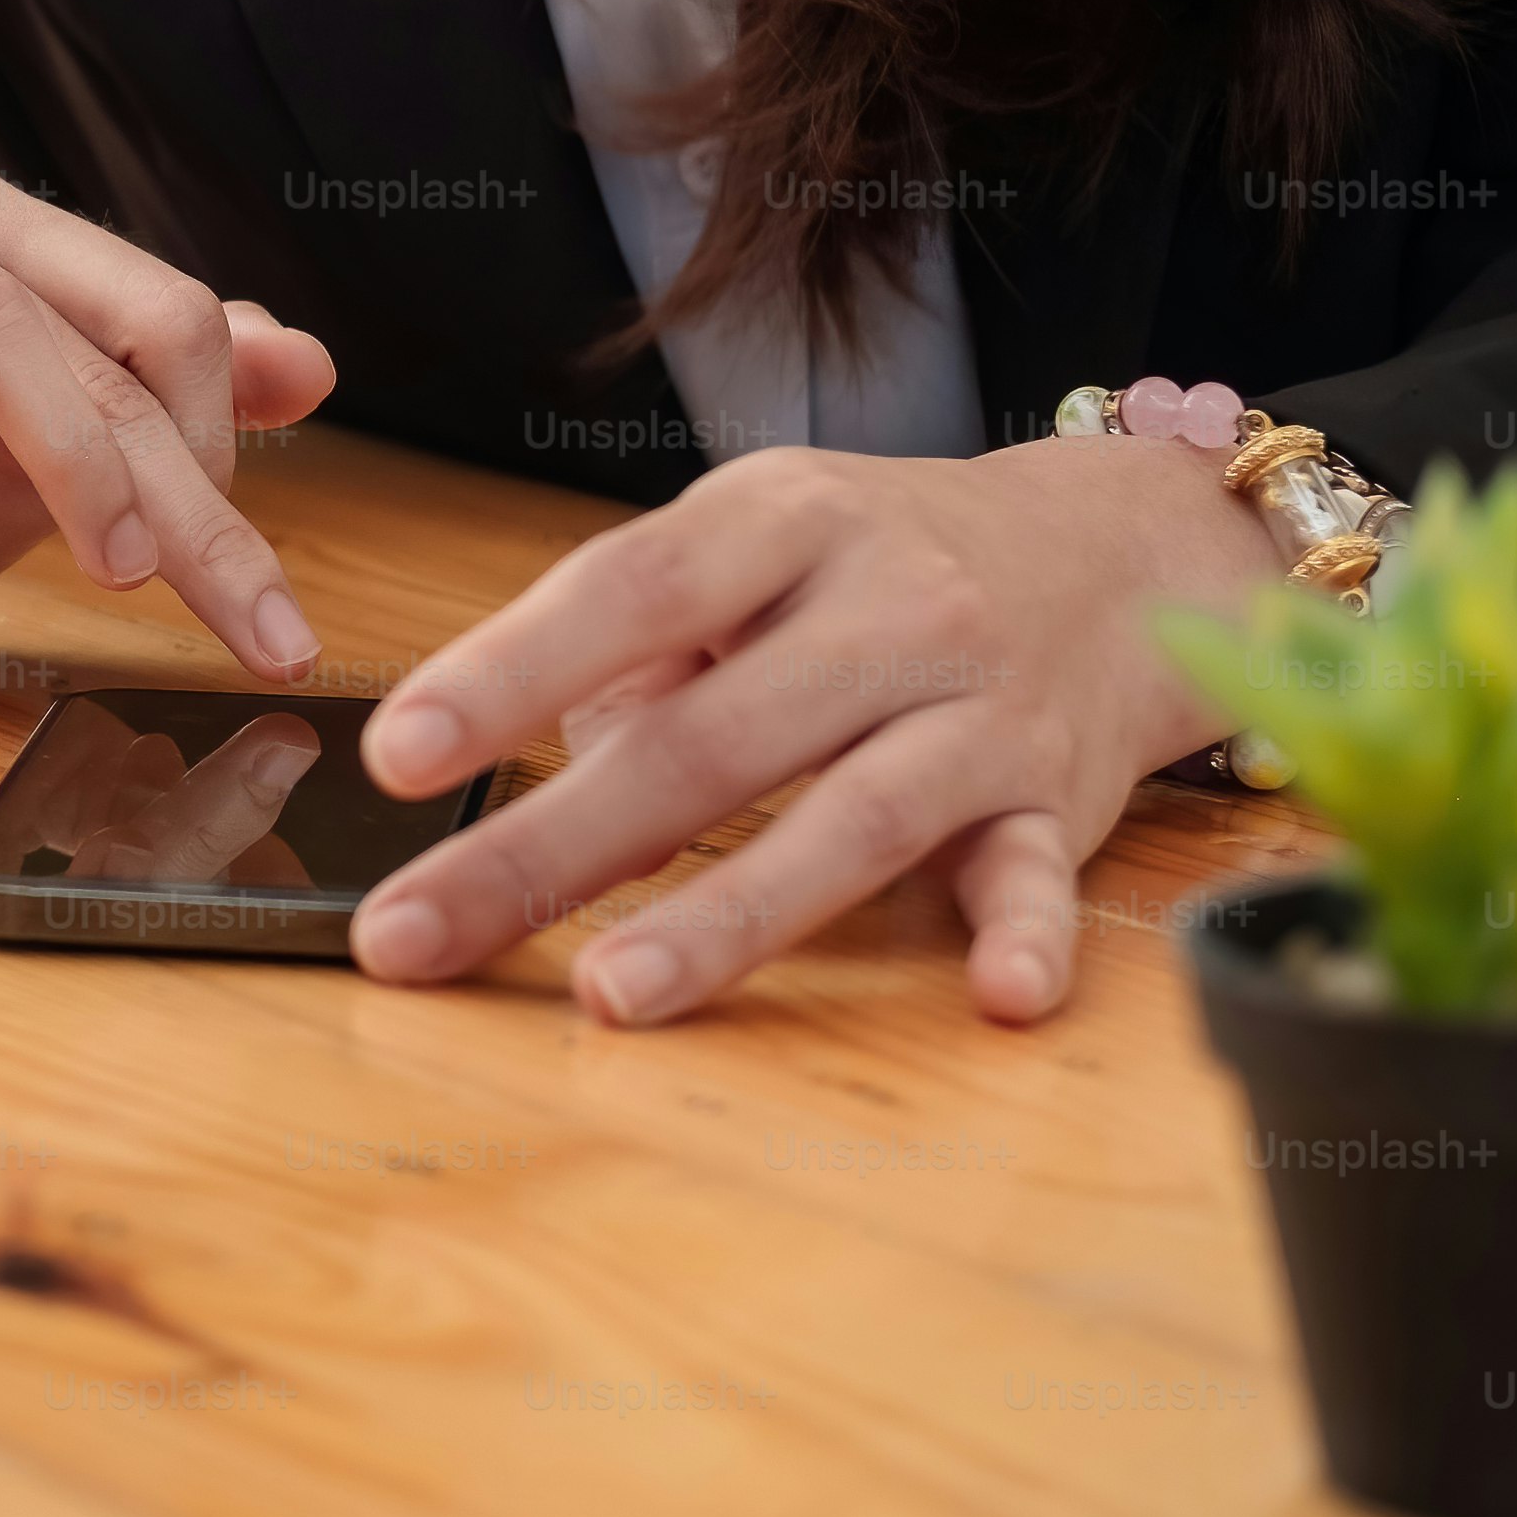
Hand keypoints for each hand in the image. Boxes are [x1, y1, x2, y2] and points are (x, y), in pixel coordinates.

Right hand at [0, 169, 339, 676]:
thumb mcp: (39, 479)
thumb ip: (162, 419)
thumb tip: (313, 366)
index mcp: (26, 256)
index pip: (177, 329)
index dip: (233, 457)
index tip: (262, 605)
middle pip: (117, 334)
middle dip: (190, 489)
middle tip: (245, 617)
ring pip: (2, 316)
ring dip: (76, 448)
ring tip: (116, 564)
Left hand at [345, 434, 1284, 1023]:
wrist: (1118, 550)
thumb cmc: (878, 562)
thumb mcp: (750, 547)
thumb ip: (641, 652)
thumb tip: (543, 768)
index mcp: (781, 520)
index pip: (626, 589)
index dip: (508, 670)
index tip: (398, 753)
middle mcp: (887, 605)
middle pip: (705, 737)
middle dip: (547, 847)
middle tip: (413, 933)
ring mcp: (979, 705)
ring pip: (852, 817)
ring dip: (728, 914)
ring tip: (611, 994)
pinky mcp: (1064, 796)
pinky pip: (1043, 871)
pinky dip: (1024, 932)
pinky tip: (997, 996)